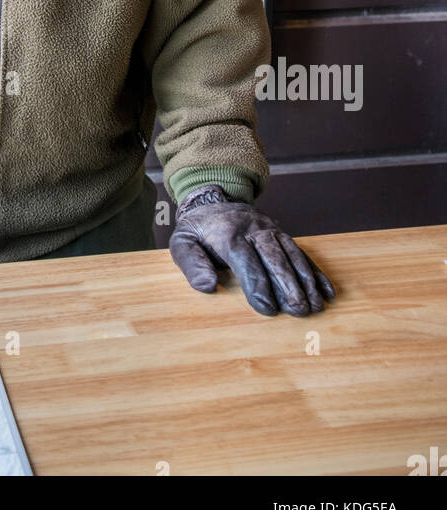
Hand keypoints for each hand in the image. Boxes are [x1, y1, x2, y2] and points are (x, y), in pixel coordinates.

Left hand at [169, 186, 335, 316]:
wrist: (212, 198)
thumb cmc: (197, 229)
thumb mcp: (182, 242)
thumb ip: (191, 263)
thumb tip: (207, 286)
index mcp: (228, 234)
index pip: (245, 260)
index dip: (257, 284)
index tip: (267, 308)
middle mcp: (254, 230)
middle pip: (274, 258)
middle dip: (288, 286)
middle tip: (299, 311)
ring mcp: (271, 231)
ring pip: (292, 255)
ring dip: (306, 281)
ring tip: (315, 306)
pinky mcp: (282, 235)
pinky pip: (301, 253)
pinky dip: (315, 272)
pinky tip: (326, 292)